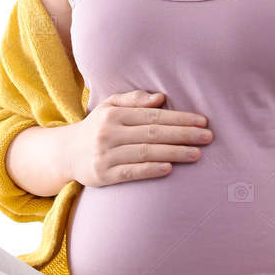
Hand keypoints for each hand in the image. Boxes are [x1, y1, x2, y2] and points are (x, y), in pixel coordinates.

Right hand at [59, 90, 212, 188]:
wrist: (65, 153)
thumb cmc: (97, 127)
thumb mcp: (110, 107)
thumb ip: (134, 100)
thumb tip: (161, 98)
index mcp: (114, 114)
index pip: (154, 116)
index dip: (180, 118)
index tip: (203, 122)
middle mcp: (108, 133)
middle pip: (153, 133)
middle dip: (183, 134)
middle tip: (208, 137)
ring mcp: (105, 155)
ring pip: (146, 152)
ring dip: (174, 153)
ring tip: (197, 154)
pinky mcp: (103, 175)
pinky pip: (130, 172)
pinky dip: (151, 170)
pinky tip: (169, 168)